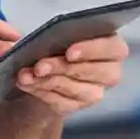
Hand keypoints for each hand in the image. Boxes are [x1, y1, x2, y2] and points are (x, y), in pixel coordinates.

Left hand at [15, 35, 129, 116]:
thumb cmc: (59, 42)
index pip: (114, 49)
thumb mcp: (61, 33)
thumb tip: (48, 38)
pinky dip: (40, 91)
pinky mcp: (77, 106)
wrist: (46, 67)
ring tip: (25, 75)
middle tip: (39, 66)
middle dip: (63, 68)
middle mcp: (110, 72)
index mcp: (112, 46)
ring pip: (76, 90)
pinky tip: (27, 83)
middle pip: (94, 72)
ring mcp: (95, 92)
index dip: (93, 50)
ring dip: (47, 82)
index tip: (69, 53)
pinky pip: (61, 102)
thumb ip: (61, 33)